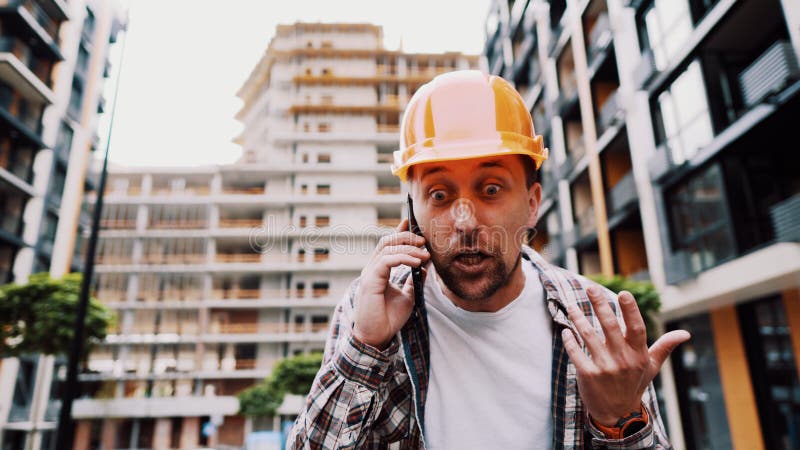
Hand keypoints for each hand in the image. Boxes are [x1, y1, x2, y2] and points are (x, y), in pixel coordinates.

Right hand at [352, 219, 428, 349]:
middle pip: (387, 242)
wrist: (378, 337)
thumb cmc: (389, 319)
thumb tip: (424, 267)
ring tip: (425, 254)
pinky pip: (386, 261)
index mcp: (379, 271)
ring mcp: (370, 274)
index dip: (399, 232)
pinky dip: (403, 258)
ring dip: (409, 248)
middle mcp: (372, 269)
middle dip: (406, 237)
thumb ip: (413, 281)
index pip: (388, 245)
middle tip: (424, 241)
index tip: (411, 223)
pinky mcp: (371, 281)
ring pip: (387, 248)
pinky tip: (417, 262)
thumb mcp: (408, 296)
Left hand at [562, 285, 689, 425]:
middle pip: (609, 326)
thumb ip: (665, 347)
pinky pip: (576, 353)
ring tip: (572, 305)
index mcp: (638, 354)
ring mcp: (604, 367)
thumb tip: (685, 334)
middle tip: (591, 287)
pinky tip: (566, 330)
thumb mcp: (651, 367)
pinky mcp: (588, 375)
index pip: (636, 328)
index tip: (623, 293)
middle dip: (600, 305)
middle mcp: (622, 360)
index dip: (630, 311)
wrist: (617, 414)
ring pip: (589, 336)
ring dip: (578, 318)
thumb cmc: (634, 384)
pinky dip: (569, 340)